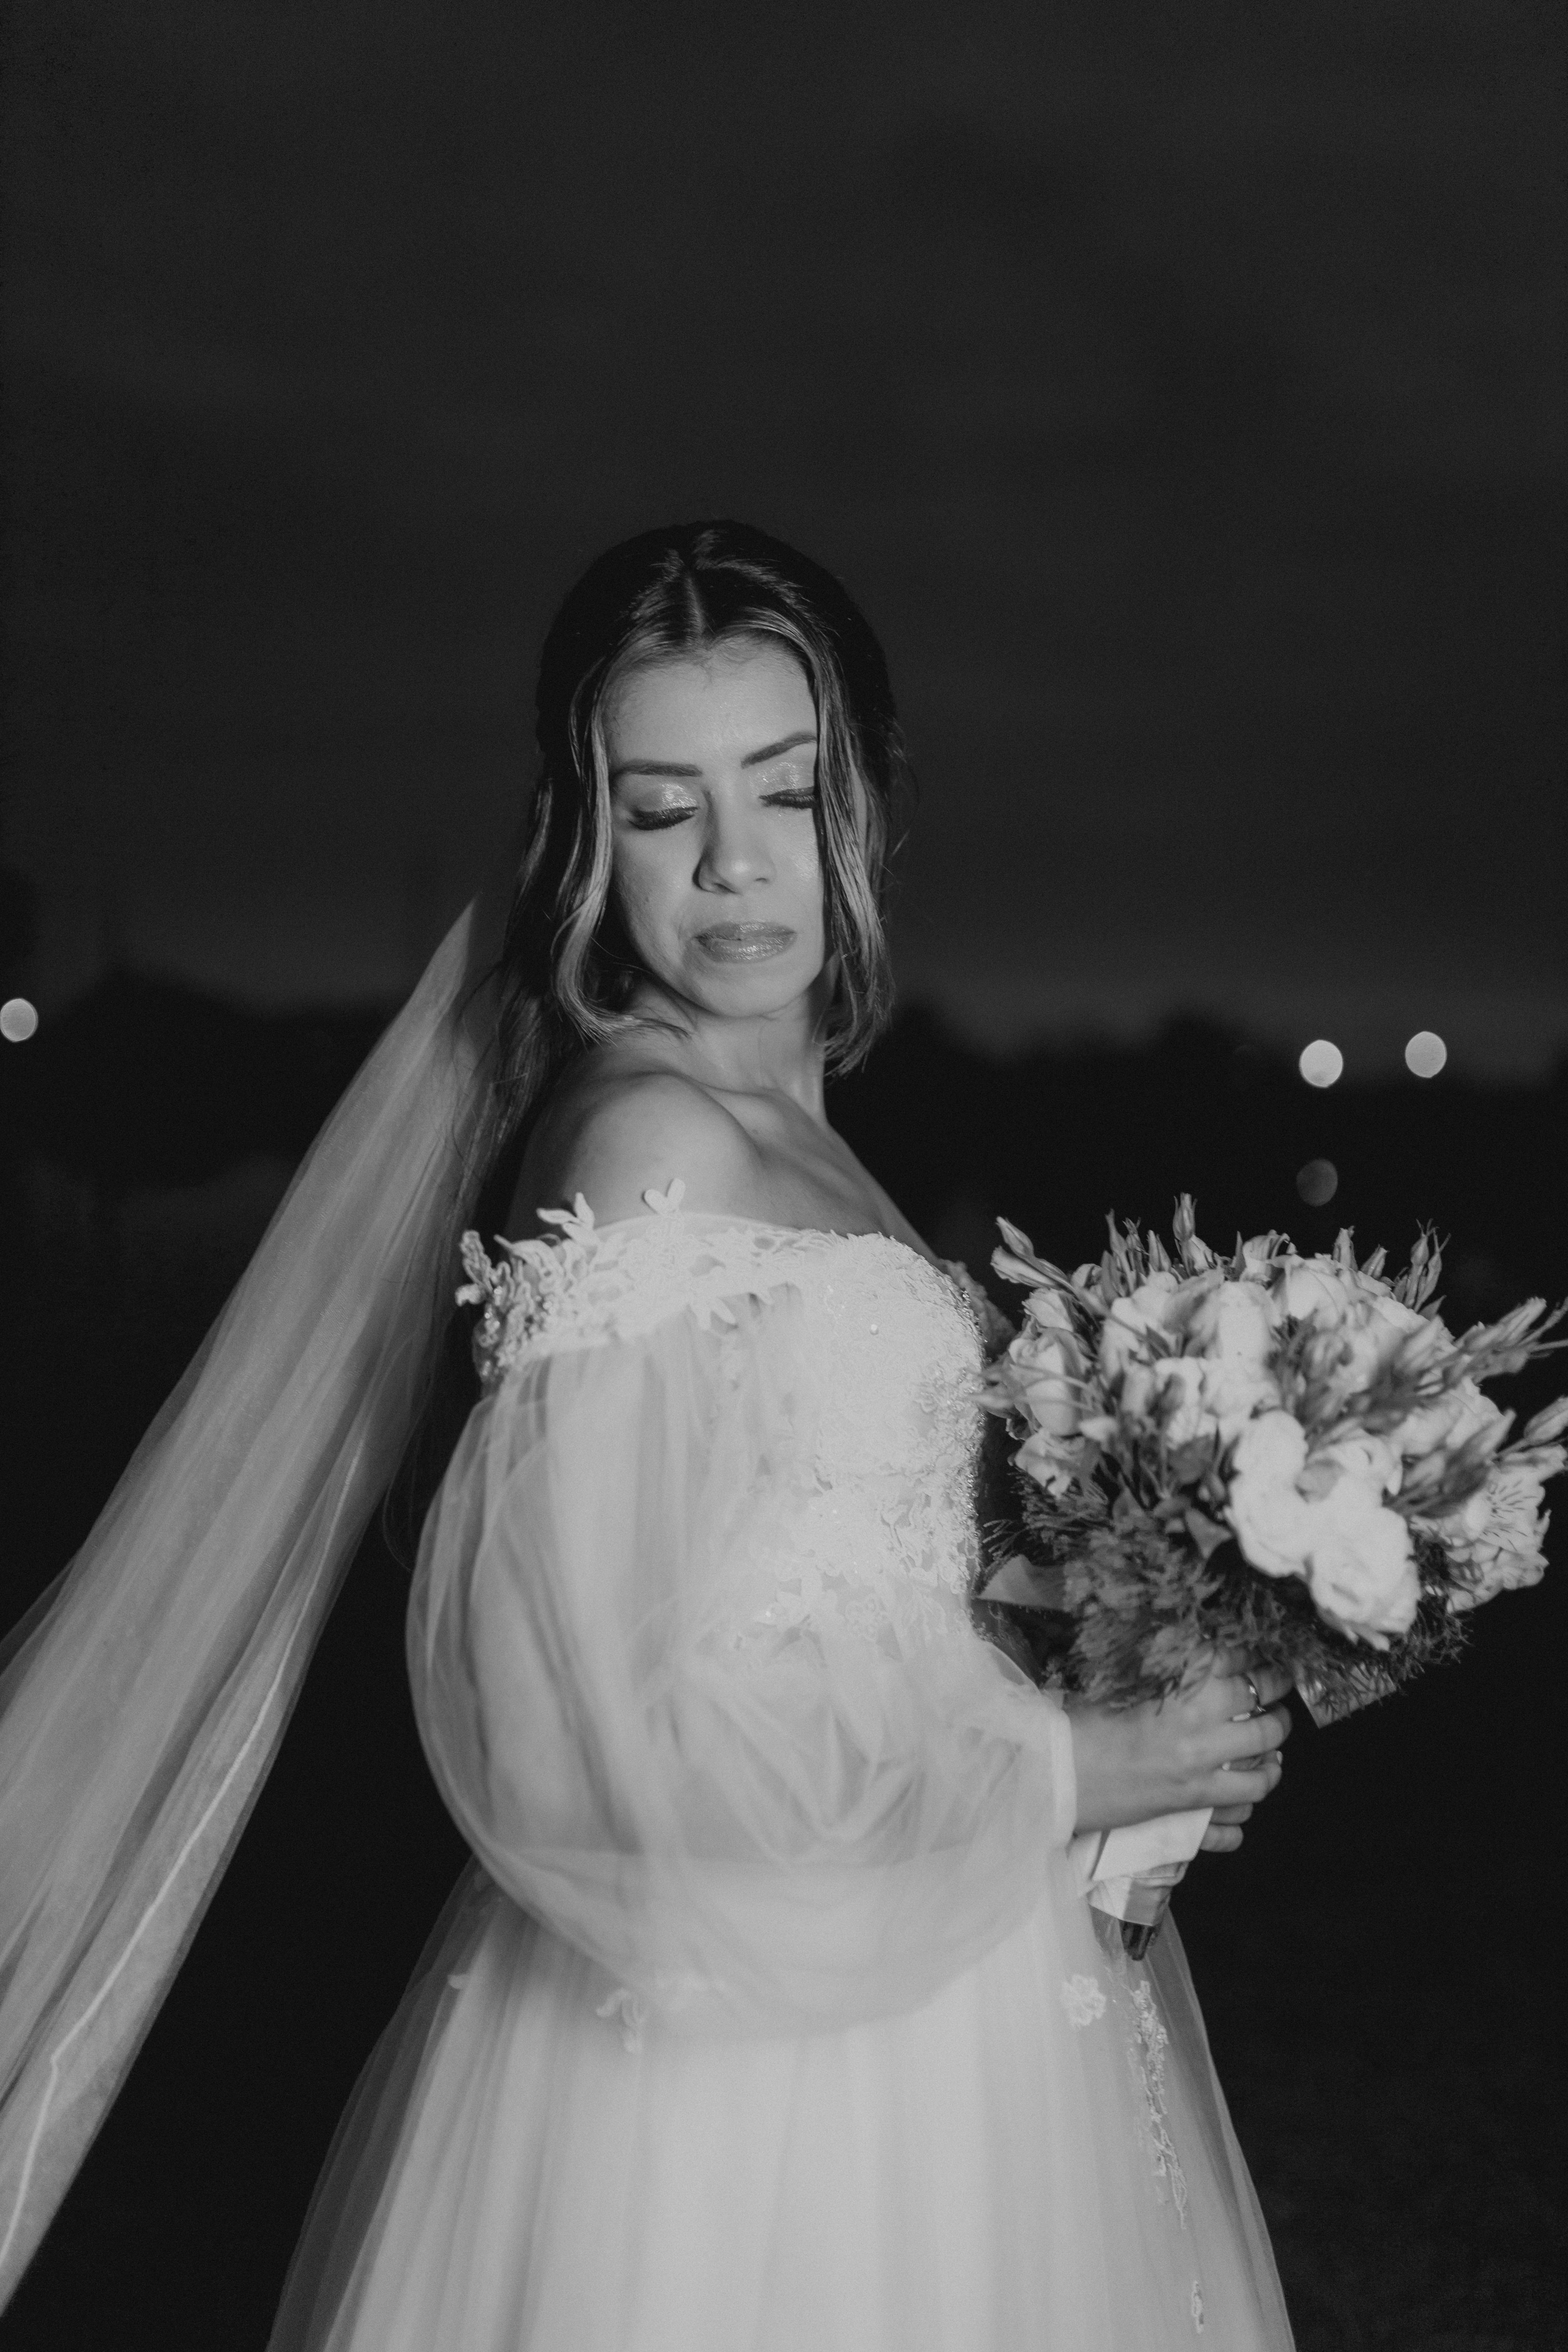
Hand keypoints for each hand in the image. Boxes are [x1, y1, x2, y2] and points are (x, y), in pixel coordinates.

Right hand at [1066, 1650, 1290, 1841]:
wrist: (1054, 1773)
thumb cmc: (1081, 1722)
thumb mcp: (1125, 1681)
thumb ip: (1169, 1669)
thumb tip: (1202, 1654)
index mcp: (1181, 1689)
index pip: (1239, 1662)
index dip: (1258, 1656)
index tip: (1263, 1655)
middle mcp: (1199, 1729)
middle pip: (1265, 1713)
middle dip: (1278, 1700)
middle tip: (1276, 1691)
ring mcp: (1199, 1773)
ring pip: (1264, 1766)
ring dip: (1275, 1752)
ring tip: (1274, 1742)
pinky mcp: (1190, 1807)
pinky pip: (1239, 1815)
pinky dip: (1247, 1809)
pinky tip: (1246, 1791)